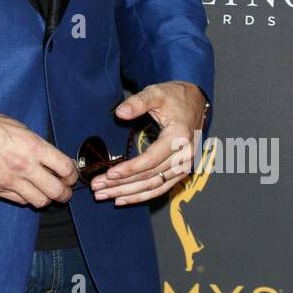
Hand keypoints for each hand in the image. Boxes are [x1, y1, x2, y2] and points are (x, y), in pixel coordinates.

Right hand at [0, 104, 76, 208]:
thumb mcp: (18, 126)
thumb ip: (36, 144)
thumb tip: (49, 157)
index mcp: (32, 146)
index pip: (65, 168)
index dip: (73, 175)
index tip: (71, 175)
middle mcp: (24, 166)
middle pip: (56, 190)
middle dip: (65, 193)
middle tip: (64, 190)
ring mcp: (10, 181)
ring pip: (40, 201)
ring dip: (47, 198)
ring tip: (46, 193)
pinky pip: (20, 200)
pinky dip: (27, 198)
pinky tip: (26, 191)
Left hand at [91, 81, 207, 205]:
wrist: (195, 101)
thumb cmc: (174, 97)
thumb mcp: (156, 93)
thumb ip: (138, 102)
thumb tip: (120, 113)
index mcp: (179, 137)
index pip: (151, 159)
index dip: (130, 169)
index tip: (109, 174)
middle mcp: (184, 155)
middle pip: (150, 176)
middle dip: (122, 184)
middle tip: (97, 187)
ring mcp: (184, 166)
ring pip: (154, 186)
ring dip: (128, 193)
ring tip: (104, 195)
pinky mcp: (180, 171)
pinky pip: (161, 188)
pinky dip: (142, 196)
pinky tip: (123, 199)